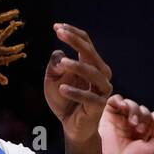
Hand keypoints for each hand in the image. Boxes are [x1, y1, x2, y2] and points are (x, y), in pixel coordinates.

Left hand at [43, 23, 112, 147]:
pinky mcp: (99, 106)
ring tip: (62, 64)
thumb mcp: (52, 80)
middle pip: (91, 53)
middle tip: (60, 32)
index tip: (56, 27)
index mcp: (90, 64)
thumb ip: (54, 66)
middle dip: (76, 41)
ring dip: (78, 66)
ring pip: (93, 73)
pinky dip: (75, 92)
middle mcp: (100, 74)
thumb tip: (59, 54)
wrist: (70, 126)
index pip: (86, 43)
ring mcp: (101, 90)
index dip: (73, 33)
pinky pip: (89, 97)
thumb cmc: (63, 100)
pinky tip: (62, 89)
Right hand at [98, 94, 153, 153]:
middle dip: (144, 116)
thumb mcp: (152, 150)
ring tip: (132, 123)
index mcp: (141, 133)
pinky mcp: (107, 116)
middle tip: (139, 129)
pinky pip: (114, 100)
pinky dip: (120, 101)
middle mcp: (129, 125)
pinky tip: (123, 108)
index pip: (151, 117)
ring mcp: (118, 120)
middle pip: (142, 109)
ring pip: (130, 104)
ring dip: (134, 110)